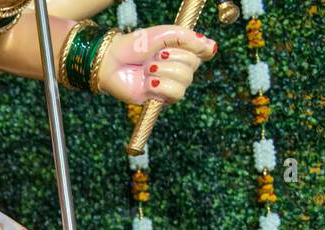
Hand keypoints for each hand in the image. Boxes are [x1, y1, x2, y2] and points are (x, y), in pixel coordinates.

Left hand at [96, 25, 215, 105]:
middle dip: (171, 58)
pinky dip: (161, 85)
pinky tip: (148, 82)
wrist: (111, 62)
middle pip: (193, 66)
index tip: (176, 45)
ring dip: (164, 71)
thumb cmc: (135, 46)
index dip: (194, 48)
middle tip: (154, 56)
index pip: (203, 52)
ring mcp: (169, 85)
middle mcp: (179, 69)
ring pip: (185, 81)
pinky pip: (175, 94)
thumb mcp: (164, 34)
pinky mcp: (159, 100)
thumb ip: (188, 38)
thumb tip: (212, 48)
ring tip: (148, 69)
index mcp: (182, 52)